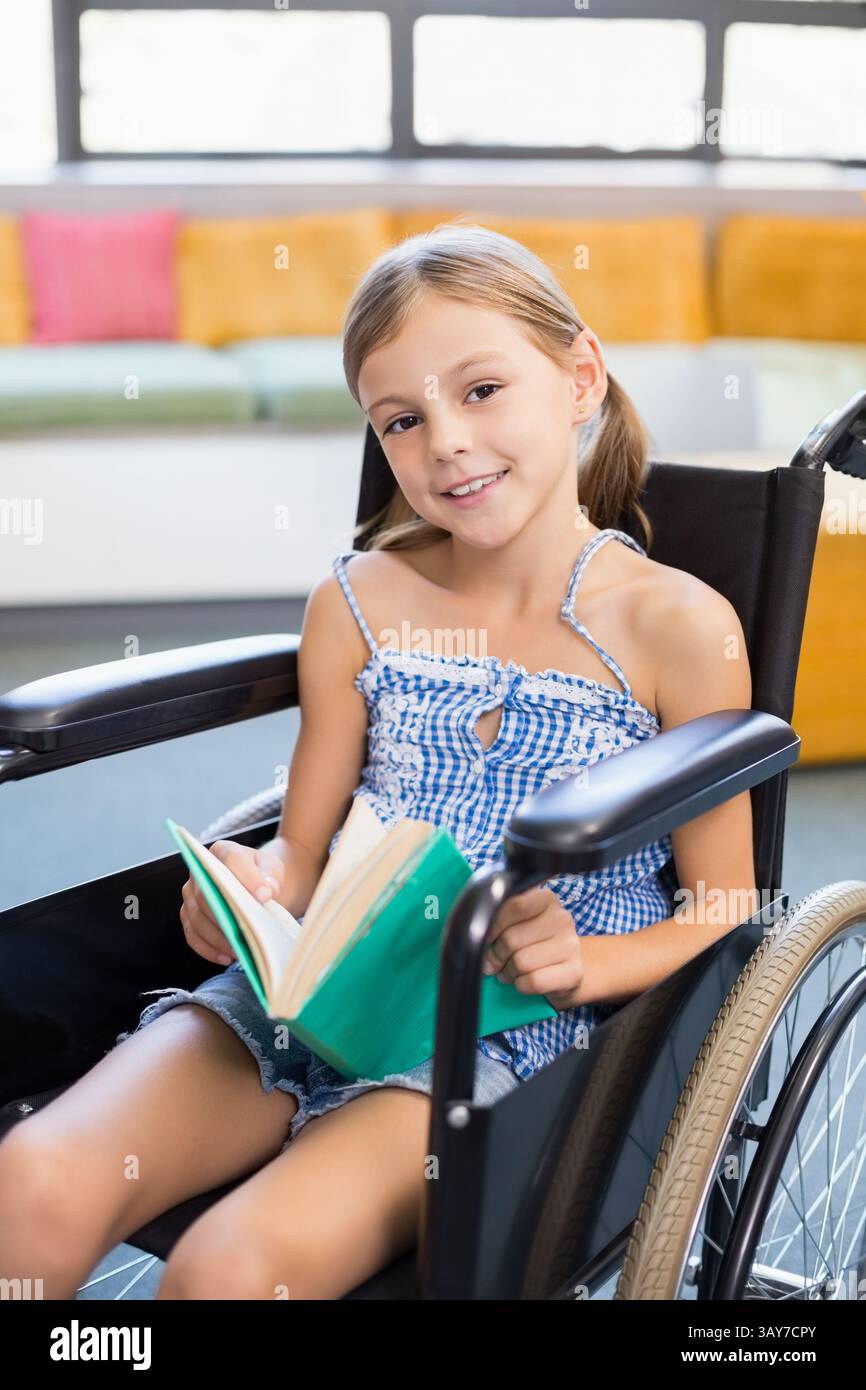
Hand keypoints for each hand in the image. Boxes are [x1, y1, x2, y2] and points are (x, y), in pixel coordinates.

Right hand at [180, 839, 286, 966]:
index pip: (231, 861)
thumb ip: (271, 876)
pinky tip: (226, 957)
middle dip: (226, 916)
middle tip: (246, 934)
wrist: (256, 887)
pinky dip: (208, 948)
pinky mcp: (189, 915)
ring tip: (238, 951)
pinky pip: (192, 934)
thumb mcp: (273, 869)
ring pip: (196, 917)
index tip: (264, 897)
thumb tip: (267, 891)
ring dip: (217, 937)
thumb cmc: (263, 876)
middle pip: (205, 893)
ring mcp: (190, 894)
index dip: (247, 878)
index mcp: (223, 851)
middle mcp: (199, 871)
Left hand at [482, 886, 583, 1010]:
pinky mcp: (574, 972)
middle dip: (496, 955)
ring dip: (508, 973)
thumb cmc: (533, 943)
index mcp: (546, 899)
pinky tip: (524, 981)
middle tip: (495, 962)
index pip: (512, 905)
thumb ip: (499, 920)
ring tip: (509, 972)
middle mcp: (562, 918)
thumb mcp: (518, 924)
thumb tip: (474, 937)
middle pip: (512, 938)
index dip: (492, 926)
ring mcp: (571, 945)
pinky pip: (534, 981)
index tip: (484, 939)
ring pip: (521, 962)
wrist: (565, 969)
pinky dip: (521, 986)